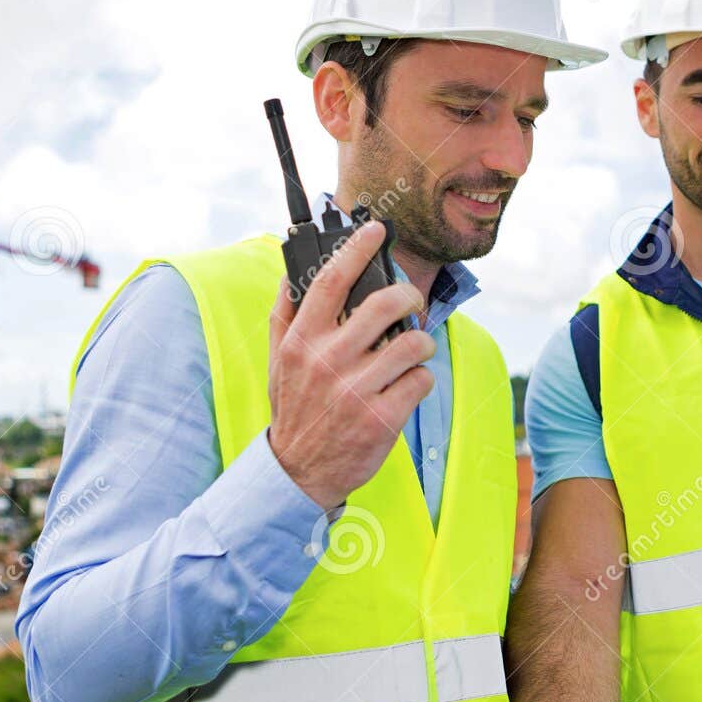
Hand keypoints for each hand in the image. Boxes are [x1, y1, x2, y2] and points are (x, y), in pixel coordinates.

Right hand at [267, 221, 434, 509]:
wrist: (299, 471)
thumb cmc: (294, 408)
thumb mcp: (279, 360)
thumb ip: (285, 314)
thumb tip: (288, 269)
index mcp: (303, 340)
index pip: (332, 280)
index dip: (357, 248)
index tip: (376, 230)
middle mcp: (328, 361)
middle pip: (386, 304)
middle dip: (409, 296)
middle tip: (411, 303)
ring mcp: (356, 390)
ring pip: (413, 342)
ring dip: (421, 344)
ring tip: (412, 352)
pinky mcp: (382, 418)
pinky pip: (421, 380)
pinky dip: (420, 380)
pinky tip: (406, 386)